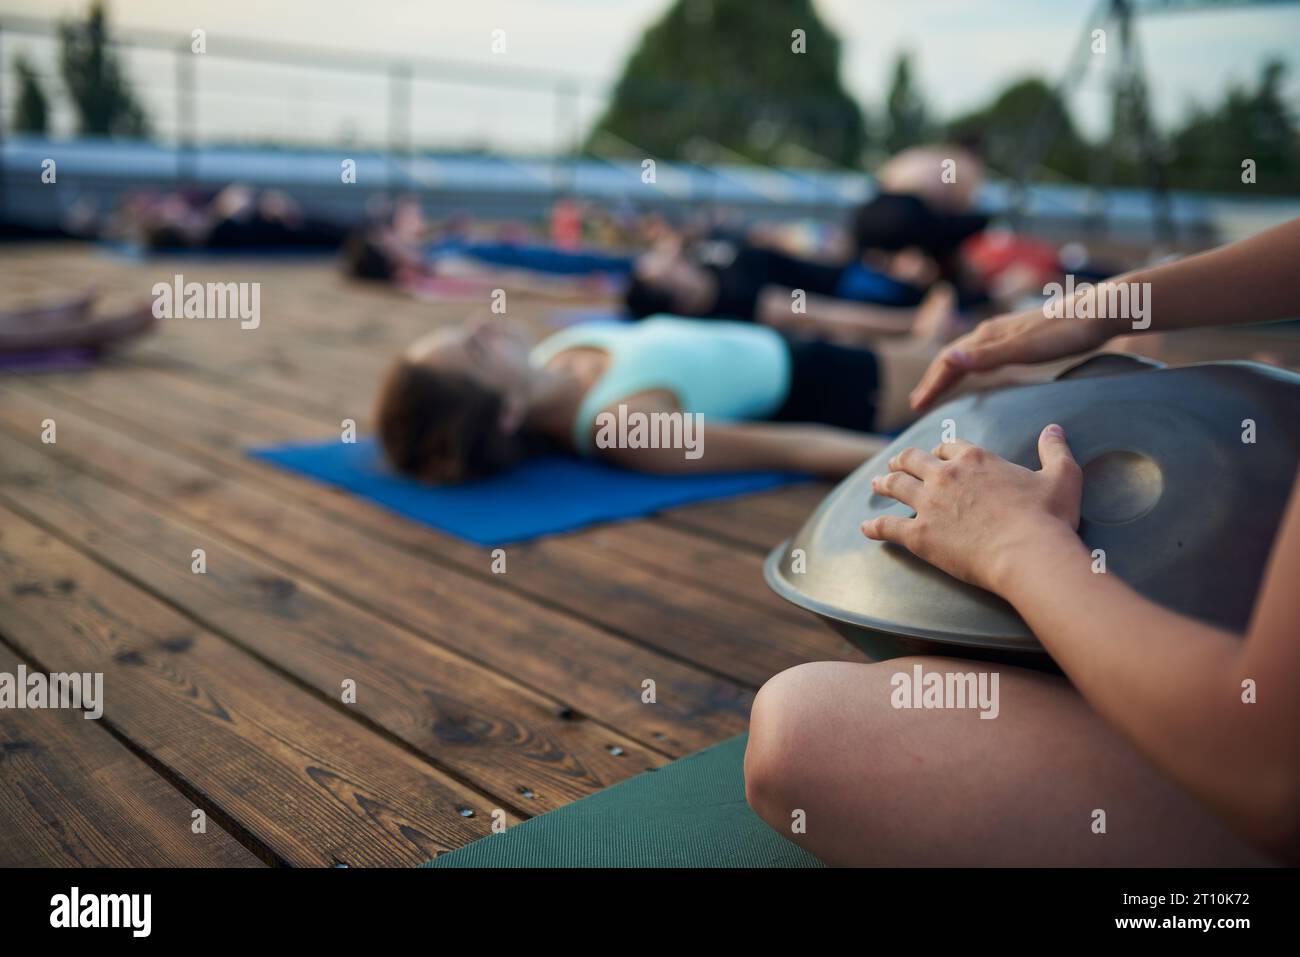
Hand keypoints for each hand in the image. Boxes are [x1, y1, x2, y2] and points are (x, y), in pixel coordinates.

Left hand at [861, 426, 1083, 593]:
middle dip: (903, 460)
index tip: (936, 454)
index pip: (949, 446)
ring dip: (884, 483)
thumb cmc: (1048, 517)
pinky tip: (866, 528)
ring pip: (896, 486)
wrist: (1028, 553)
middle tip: (895, 464)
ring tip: (877, 485)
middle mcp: (946, 475)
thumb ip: (1056, 450)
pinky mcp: (919, 534)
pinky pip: (888, 526)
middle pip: (914, 460)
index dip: (940, 450)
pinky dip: (875, 526)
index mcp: (975, 459)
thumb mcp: (1063, 476)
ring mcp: (929, 504)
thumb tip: (1054, 429)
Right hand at [908, 308, 1113, 411]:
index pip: (948, 362)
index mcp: (988, 336)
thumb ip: (987, 355)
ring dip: (949, 373)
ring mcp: (1005, 333)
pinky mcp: (1019, 337)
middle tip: (918, 403)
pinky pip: (982, 355)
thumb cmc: (1066, 333)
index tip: (917, 406)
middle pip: (953, 357)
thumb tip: (949, 359)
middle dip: (934, 380)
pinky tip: (977, 373)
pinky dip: (969, 367)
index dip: (932, 385)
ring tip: (938, 389)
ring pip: (967, 355)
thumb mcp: (1025, 348)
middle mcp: (992, 332)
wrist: (1100, 312)